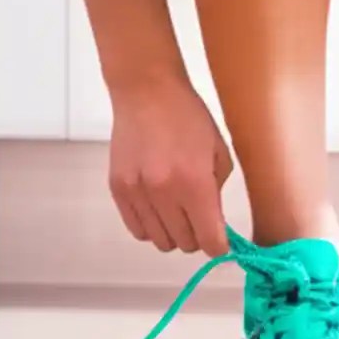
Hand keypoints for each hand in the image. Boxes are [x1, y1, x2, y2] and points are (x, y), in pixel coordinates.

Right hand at [108, 76, 232, 255]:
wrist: (147, 92)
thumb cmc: (188, 118)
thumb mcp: (218, 153)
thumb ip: (217, 195)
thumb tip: (214, 227)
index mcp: (195, 183)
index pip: (210, 241)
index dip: (219, 246)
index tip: (220, 241)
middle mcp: (164, 192)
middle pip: (185, 244)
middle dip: (197, 236)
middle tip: (199, 217)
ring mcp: (137, 192)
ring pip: (160, 241)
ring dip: (173, 233)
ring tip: (176, 210)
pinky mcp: (118, 189)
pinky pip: (137, 229)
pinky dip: (151, 226)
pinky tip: (158, 209)